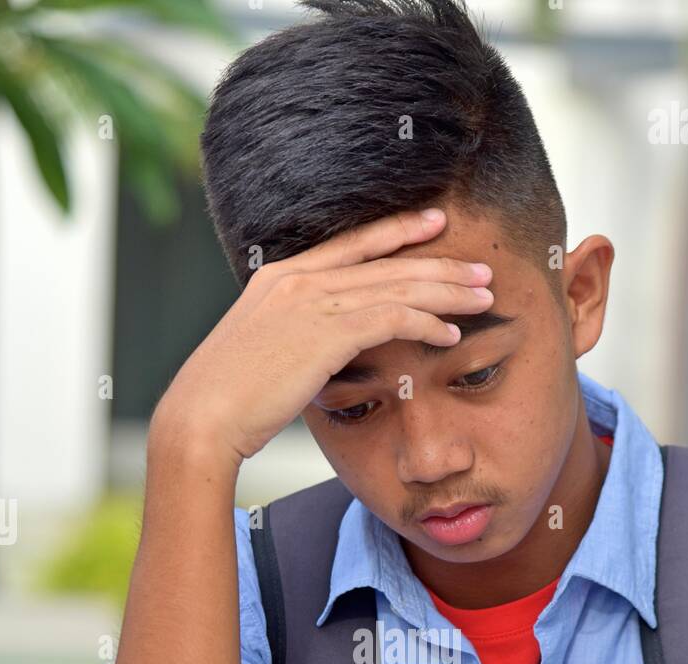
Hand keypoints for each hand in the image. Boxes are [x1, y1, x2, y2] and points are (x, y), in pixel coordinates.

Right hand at [148, 207, 493, 466]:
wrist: (203, 417)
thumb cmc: (228, 398)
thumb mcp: (260, 351)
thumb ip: (293, 336)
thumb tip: (315, 348)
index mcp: (281, 276)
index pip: (352, 243)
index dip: (398, 230)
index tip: (435, 223)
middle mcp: (299, 279)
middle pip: (387, 262)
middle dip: (441, 264)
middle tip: (481, 269)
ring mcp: (312, 301)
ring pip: (397, 285)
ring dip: (447, 292)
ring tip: (484, 297)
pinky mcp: (326, 332)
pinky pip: (392, 317)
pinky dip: (427, 323)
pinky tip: (451, 333)